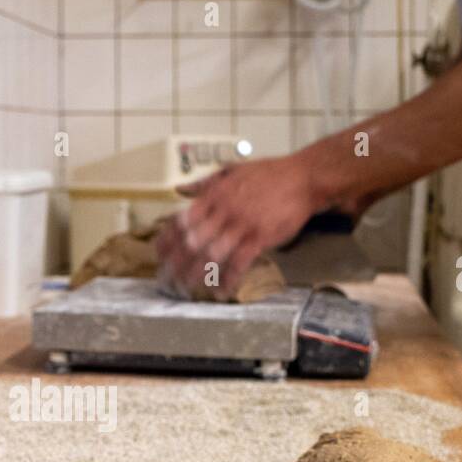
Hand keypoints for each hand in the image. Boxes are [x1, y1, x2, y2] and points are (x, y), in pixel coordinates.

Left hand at [156, 156, 323, 299]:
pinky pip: (239, 263)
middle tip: (166, 279)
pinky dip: (228, 279)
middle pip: (191, 241)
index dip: (167, 238)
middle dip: (176, 263)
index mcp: (214, 195)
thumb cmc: (268, 174)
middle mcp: (223, 210)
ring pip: (211, 255)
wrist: (303, 178)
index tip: (158, 254)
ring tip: (187, 288)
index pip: (181, 219)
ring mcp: (242, 225)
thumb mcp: (232, 170)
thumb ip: (204, 183)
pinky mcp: (260, 237)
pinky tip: (220, 291)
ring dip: (197, 274)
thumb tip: (179, 190)